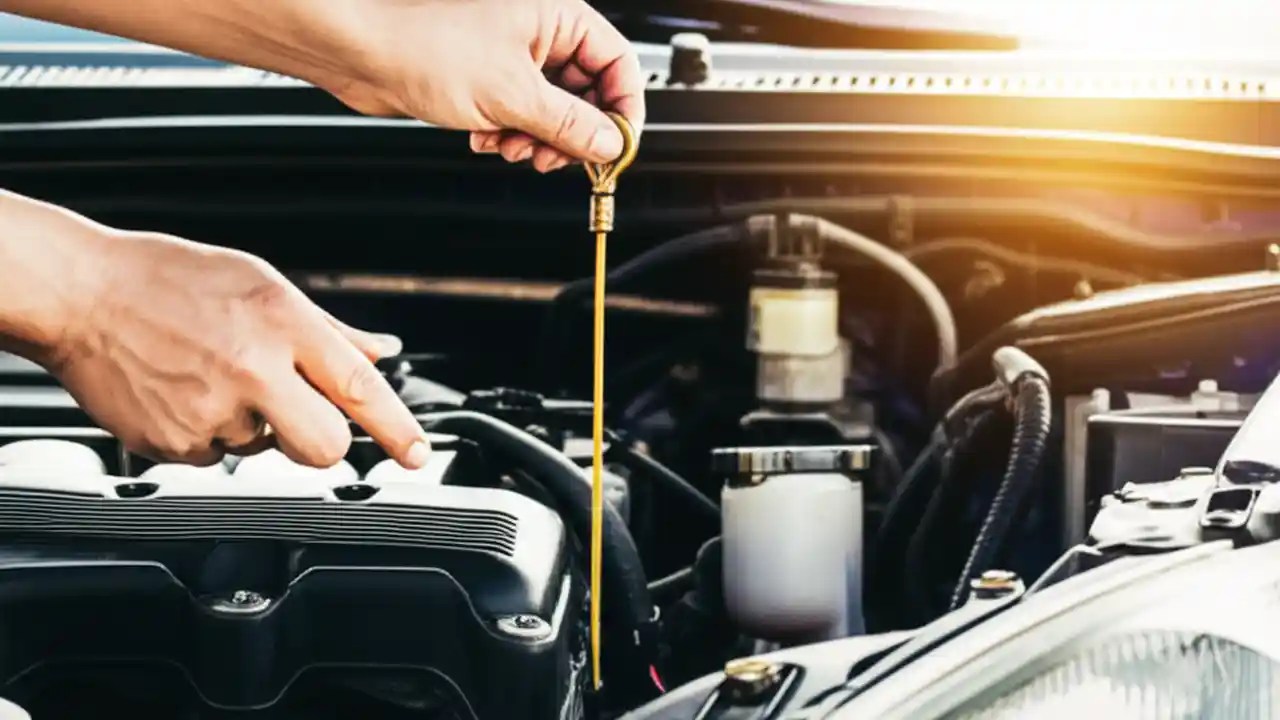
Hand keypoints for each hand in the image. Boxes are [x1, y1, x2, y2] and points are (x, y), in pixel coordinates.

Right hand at [0, 192, 429, 468]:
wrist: (81, 294)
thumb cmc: (171, 281)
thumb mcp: (261, 284)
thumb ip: (329, 331)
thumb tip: (381, 352)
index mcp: (282, 322)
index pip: (359, 387)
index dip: (397, 428)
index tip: (418, 453)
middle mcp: (253, 369)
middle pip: (325, 447)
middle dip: (323, 442)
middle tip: (298, 415)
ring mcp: (212, 411)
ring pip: (266, 450)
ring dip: (254, 425)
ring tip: (212, 376)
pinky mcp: (176, 443)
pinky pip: (217, 456)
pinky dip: (209, 432)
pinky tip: (185, 391)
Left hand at [1, 0, 644, 171]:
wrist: (359, 50)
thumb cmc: (423, 45)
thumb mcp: (514, 95)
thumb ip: (571, 123)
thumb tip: (608, 143)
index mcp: (556, 16)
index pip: (616, 64)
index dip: (622, 110)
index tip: (615, 147)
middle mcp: (535, 31)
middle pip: (583, 91)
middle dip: (571, 132)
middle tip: (556, 159)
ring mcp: (507, 54)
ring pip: (548, 108)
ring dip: (535, 138)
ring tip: (514, 149)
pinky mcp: (481, 77)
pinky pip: (515, 112)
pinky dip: (507, 132)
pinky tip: (486, 138)